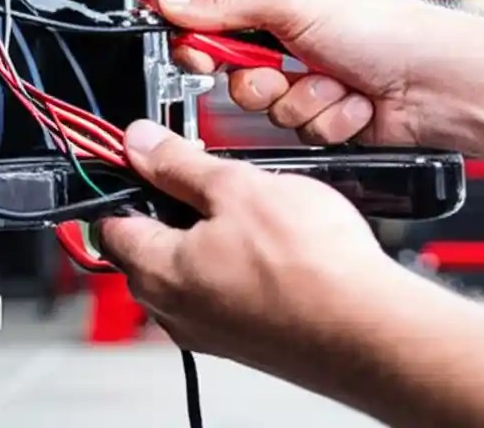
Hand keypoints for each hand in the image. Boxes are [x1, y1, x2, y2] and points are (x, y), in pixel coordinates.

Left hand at [98, 120, 417, 392]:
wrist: (372, 330)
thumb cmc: (312, 268)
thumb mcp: (239, 187)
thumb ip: (181, 163)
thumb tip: (141, 142)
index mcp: (156, 271)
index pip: (110, 221)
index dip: (126, 181)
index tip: (147, 158)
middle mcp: (173, 310)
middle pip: (148, 246)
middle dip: (174, 208)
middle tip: (217, 181)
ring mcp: (210, 331)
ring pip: (190, 269)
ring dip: (213, 237)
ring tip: (258, 215)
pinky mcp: (246, 341)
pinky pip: (225, 293)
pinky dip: (241, 267)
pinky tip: (279, 251)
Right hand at [162, 0, 467, 145]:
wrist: (440, 82)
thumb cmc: (386, 29)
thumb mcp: (296, 4)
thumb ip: (226, 7)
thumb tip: (173, 2)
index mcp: (283, 3)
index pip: (218, 24)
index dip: (202, 45)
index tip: (200, 58)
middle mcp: (296, 42)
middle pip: (239, 76)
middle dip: (264, 81)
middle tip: (288, 70)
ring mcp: (314, 83)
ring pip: (272, 110)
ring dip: (306, 102)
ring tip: (339, 85)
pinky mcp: (331, 119)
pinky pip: (304, 132)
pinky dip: (331, 121)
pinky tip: (357, 104)